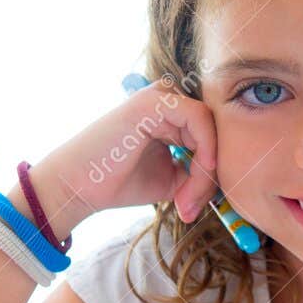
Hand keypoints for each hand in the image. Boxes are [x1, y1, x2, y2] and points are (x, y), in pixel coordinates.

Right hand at [42, 78, 220, 227]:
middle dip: (210, 173)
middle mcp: (165, 100)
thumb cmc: (117, 182)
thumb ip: (198, 174)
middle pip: (214, 129)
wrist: (77, 187)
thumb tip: (225, 181)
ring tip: (186, 198)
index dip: (211, 170)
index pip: (211, 134)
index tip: (194, 204)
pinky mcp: (152, 101)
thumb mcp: (170, 180)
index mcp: (169, 115)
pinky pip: (198, 118)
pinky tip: (197, 171)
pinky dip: (204, 148)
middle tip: (191, 206)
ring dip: (206, 167)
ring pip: (210, 125)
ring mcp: (158, 97)